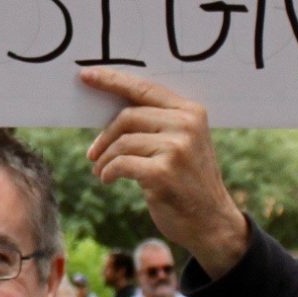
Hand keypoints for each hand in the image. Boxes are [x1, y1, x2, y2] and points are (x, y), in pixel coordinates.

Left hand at [79, 69, 248, 277]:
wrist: (211, 221)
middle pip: (128, 116)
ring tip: (101, 171)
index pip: (144, 88)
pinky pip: (121, 164)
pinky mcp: (164, 172)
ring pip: (122, 142)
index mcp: (191, 111)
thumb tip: (110, 109)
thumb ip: (157, 123)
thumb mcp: (182, 144)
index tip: (86, 75)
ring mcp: (177, 148)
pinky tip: (107, 179)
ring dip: (104, 158)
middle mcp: (187, 124)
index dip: (112, 80)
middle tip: (93, 154)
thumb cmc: (188, 181)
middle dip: (105, 136)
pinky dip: (108, 172)